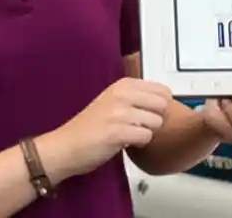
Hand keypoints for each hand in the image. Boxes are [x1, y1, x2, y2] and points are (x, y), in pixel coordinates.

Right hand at [40, 77, 171, 179]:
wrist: (66, 146)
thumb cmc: (90, 127)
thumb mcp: (113, 101)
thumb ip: (137, 98)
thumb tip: (165, 102)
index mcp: (123, 85)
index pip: (162, 90)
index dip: (160, 106)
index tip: (148, 113)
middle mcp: (122, 94)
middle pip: (163, 105)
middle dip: (156, 119)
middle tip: (139, 125)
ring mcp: (120, 112)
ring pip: (156, 122)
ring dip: (146, 132)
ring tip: (129, 134)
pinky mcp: (118, 132)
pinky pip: (146, 137)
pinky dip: (139, 143)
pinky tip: (125, 142)